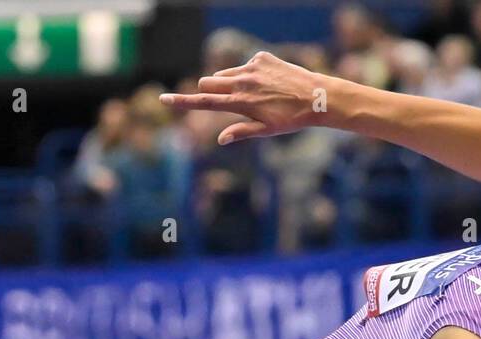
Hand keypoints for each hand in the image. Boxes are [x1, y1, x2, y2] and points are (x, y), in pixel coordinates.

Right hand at [160, 51, 336, 145]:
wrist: (316, 96)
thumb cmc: (291, 119)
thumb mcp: (266, 131)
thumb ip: (240, 132)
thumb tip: (220, 139)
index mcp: (240, 102)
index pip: (204, 102)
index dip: (182, 102)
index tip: (164, 99)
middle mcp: (243, 81)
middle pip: (209, 83)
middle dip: (210, 92)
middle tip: (229, 103)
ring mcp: (251, 66)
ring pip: (225, 74)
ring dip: (229, 84)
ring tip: (255, 96)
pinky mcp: (261, 56)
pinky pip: (244, 65)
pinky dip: (249, 74)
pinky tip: (268, 83)